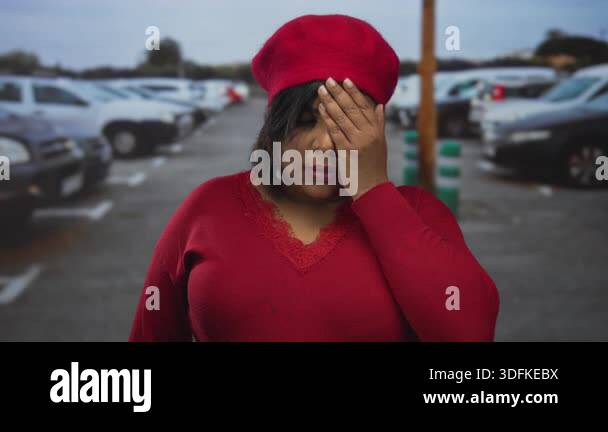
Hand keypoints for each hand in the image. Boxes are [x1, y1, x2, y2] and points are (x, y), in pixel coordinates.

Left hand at [317, 77, 388, 199]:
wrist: (373, 187)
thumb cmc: (375, 166)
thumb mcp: (381, 143)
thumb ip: (379, 124)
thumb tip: (380, 105)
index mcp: (377, 130)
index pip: (365, 106)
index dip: (355, 92)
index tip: (346, 80)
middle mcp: (369, 134)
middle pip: (352, 108)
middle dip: (340, 93)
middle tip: (329, 80)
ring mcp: (358, 142)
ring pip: (342, 117)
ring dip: (331, 102)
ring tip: (322, 90)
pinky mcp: (347, 151)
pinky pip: (336, 131)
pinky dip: (328, 118)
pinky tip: (322, 109)